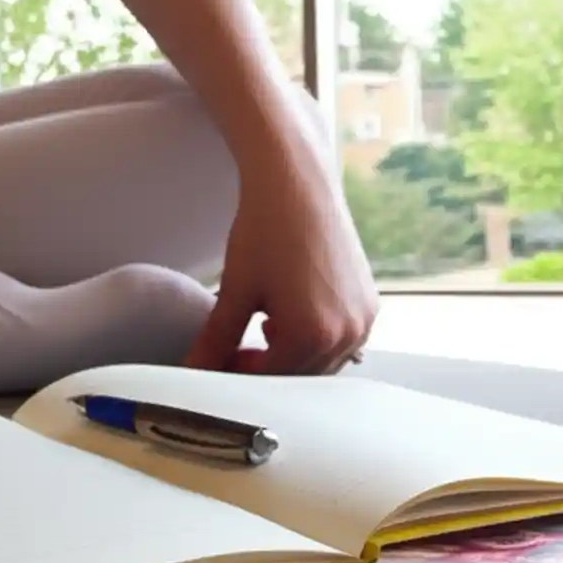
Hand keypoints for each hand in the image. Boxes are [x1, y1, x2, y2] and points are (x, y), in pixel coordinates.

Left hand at [184, 134, 378, 374]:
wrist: (298, 183)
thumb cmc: (265, 231)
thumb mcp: (236, 291)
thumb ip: (216, 341)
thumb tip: (192, 372)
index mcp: (311, 336)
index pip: (271, 378)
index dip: (240, 374)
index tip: (220, 362)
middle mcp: (347, 334)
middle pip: (301, 375)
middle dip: (269, 368)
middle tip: (238, 350)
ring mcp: (363, 319)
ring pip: (324, 359)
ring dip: (294, 356)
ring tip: (267, 327)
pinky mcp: (370, 301)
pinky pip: (344, 339)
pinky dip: (318, 338)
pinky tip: (294, 313)